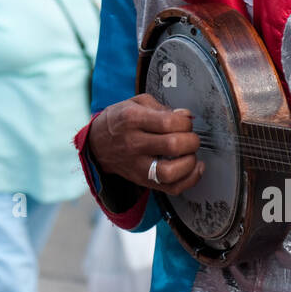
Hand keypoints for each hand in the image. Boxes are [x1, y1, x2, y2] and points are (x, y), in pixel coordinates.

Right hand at [87, 94, 202, 194]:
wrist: (97, 144)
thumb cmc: (119, 121)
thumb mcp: (136, 103)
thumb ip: (162, 108)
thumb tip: (186, 117)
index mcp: (132, 119)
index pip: (168, 122)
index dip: (185, 122)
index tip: (185, 122)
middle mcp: (133, 143)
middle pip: (172, 146)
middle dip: (191, 140)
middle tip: (190, 138)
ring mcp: (137, 165)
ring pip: (170, 172)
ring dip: (190, 163)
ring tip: (190, 154)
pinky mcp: (142, 180)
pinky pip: (171, 188)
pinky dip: (189, 180)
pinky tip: (193, 168)